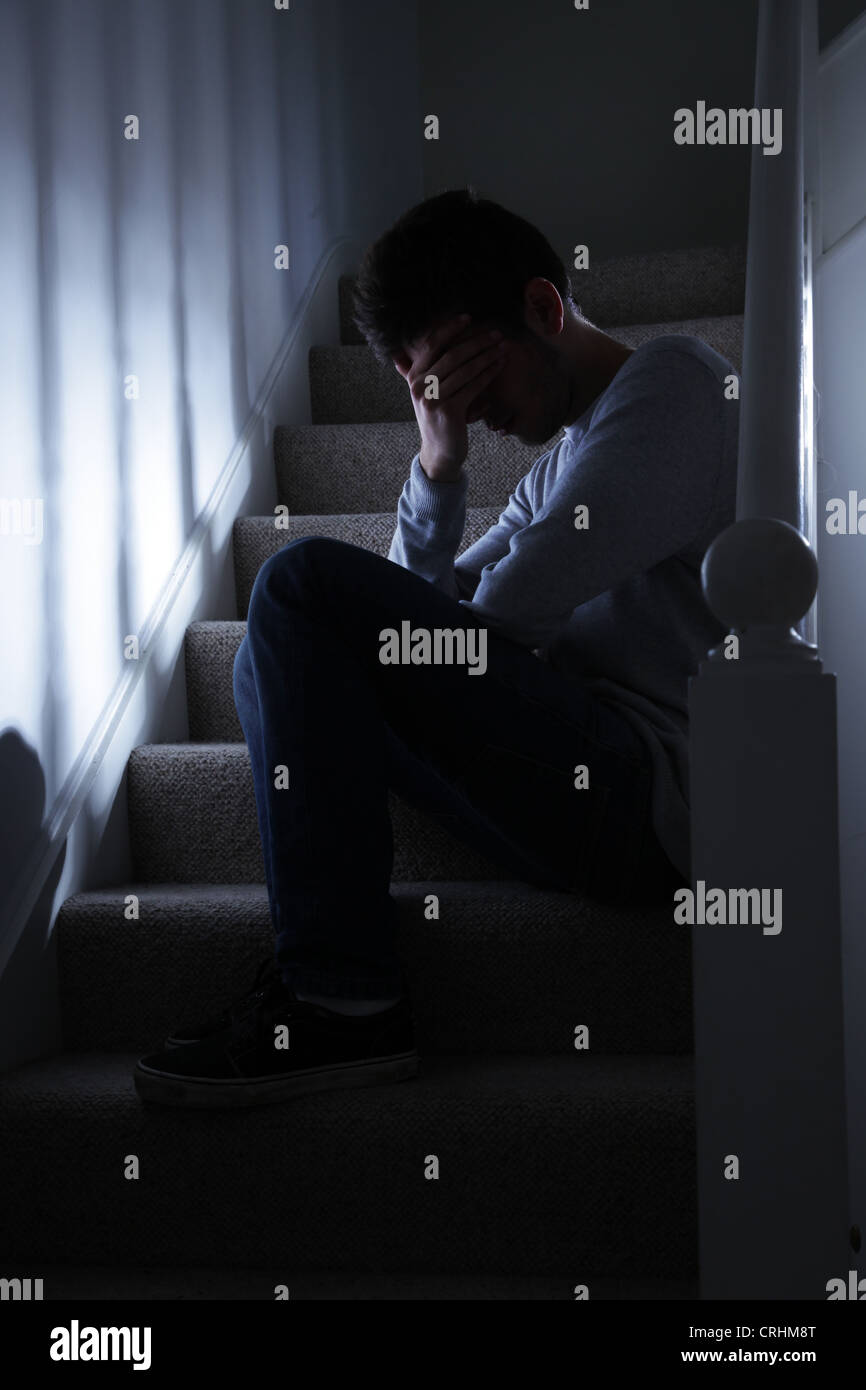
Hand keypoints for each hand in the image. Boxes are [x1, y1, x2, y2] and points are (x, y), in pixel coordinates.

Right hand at [393, 314, 507, 480]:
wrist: (440, 451)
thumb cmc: (436, 419)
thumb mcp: (421, 395)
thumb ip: (409, 373)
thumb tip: (396, 355)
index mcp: (413, 376)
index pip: (432, 344)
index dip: (450, 329)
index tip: (468, 318)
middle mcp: (420, 386)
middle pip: (452, 355)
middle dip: (477, 342)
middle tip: (495, 333)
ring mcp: (433, 399)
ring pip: (465, 370)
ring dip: (487, 356)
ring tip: (502, 347)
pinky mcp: (449, 411)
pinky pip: (472, 386)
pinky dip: (488, 374)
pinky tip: (499, 366)